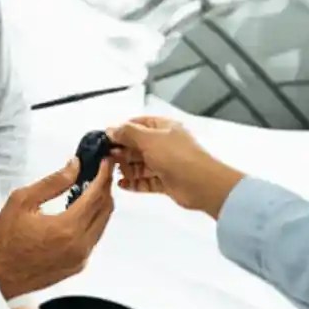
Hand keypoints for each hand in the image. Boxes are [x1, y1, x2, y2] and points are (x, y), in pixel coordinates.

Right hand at [0, 158, 115, 299]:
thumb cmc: (4, 239)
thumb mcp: (22, 201)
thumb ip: (53, 182)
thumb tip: (75, 166)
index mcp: (67, 228)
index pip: (96, 195)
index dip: (103, 175)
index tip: (105, 161)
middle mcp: (80, 245)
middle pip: (105, 210)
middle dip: (105, 187)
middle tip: (101, 171)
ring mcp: (81, 258)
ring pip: (102, 224)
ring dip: (101, 204)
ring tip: (91, 187)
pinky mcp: (78, 266)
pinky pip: (94, 238)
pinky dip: (93, 221)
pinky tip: (82, 211)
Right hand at [107, 116, 244, 216]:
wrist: (201, 184)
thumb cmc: (179, 157)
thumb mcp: (149, 139)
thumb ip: (128, 133)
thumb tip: (112, 129)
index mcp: (164, 128)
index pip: (139, 124)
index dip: (122, 130)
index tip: (107, 137)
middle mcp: (165, 144)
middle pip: (138, 145)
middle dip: (122, 151)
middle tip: (107, 157)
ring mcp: (166, 163)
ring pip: (141, 164)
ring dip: (126, 168)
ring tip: (112, 171)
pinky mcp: (166, 181)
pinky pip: (146, 181)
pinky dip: (134, 183)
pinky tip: (122, 184)